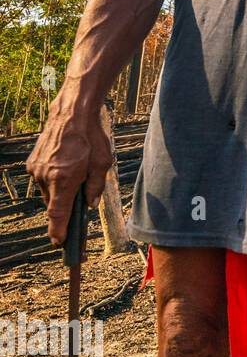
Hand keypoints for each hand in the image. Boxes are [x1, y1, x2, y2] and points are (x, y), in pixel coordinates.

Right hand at [26, 95, 111, 243]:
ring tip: (75, 180)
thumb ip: (96, 186)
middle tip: (76, 217)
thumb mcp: (103, 164)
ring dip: (60, 193)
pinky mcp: (32, 162)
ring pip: (48, 192)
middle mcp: (45, 176)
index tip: (59, 243)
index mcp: (64, 179)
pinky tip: (66, 171)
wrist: (71, 114)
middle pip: (54, 204)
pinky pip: (43, 180)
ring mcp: (36, 169)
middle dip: (64, 211)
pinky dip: (54, 181)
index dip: (58, 230)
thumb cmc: (91, 138)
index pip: (58, 213)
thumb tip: (90, 204)